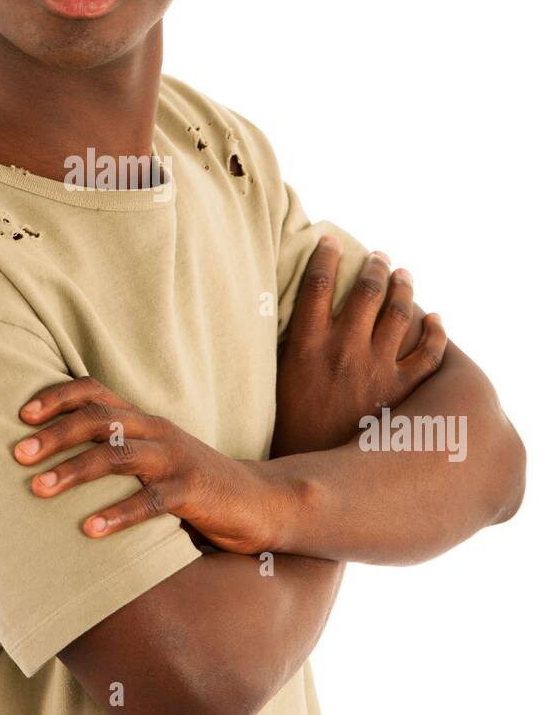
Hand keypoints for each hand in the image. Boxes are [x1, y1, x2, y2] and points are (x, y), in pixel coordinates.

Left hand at [13, 377, 291, 556]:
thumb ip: (116, 457)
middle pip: (99, 418)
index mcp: (143, 420)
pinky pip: (150, 501)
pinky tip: (90, 530)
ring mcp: (176, 459)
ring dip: (74, 470)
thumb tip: (54, 469)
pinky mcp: (193, 491)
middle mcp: (157, 431)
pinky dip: (118, 514)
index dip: (58, 397)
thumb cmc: (193, 485)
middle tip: (18, 454)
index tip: (22, 415)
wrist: (260, 502)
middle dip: (55, 434)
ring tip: (39, 489)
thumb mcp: (153, 462)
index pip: (95, 391)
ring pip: (118, 455)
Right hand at [270, 237, 446, 458]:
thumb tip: (299, 311)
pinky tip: (436, 319)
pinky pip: (430, 354)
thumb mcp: (278, 378)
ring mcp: (377, 370)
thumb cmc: (287, 427)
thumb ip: (292, 344)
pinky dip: (437, 332)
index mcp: (308, 345)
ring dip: (404, 287)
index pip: (319, 284)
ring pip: (401, 313)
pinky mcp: (401, 392)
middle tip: (379, 256)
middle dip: (374, 266)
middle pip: (367, 291)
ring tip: (403, 274)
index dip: (327, 256)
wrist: (310, 474)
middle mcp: (345, 350)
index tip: (331, 241)